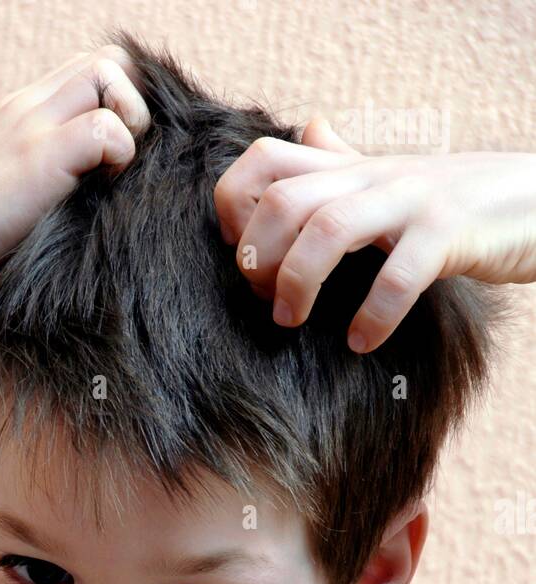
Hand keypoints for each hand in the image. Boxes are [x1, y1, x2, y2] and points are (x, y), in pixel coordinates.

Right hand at [0, 44, 150, 309]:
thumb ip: (34, 176)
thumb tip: (79, 198)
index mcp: (17, 113)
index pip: (86, 71)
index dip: (115, 103)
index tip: (112, 160)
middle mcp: (25, 106)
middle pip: (106, 58)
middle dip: (131, 102)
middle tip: (119, 164)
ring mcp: (31, 125)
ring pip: (109, 70)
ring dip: (129, 120)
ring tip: (110, 175)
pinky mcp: (40, 156)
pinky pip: (107, 126)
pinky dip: (119, 157)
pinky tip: (99, 194)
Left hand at [213, 120, 535, 351]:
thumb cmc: (457, 201)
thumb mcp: (394, 178)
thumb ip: (345, 162)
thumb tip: (307, 131)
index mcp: (350, 169)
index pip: (264, 159)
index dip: (234, 205)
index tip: (242, 254)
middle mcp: (372, 178)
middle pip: (284, 199)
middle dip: (259, 256)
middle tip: (265, 301)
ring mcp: (410, 202)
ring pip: (329, 229)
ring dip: (298, 282)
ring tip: (293, 322)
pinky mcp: (449, 233)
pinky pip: (398, 276)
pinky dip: (374, 316)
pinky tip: (363, 342)